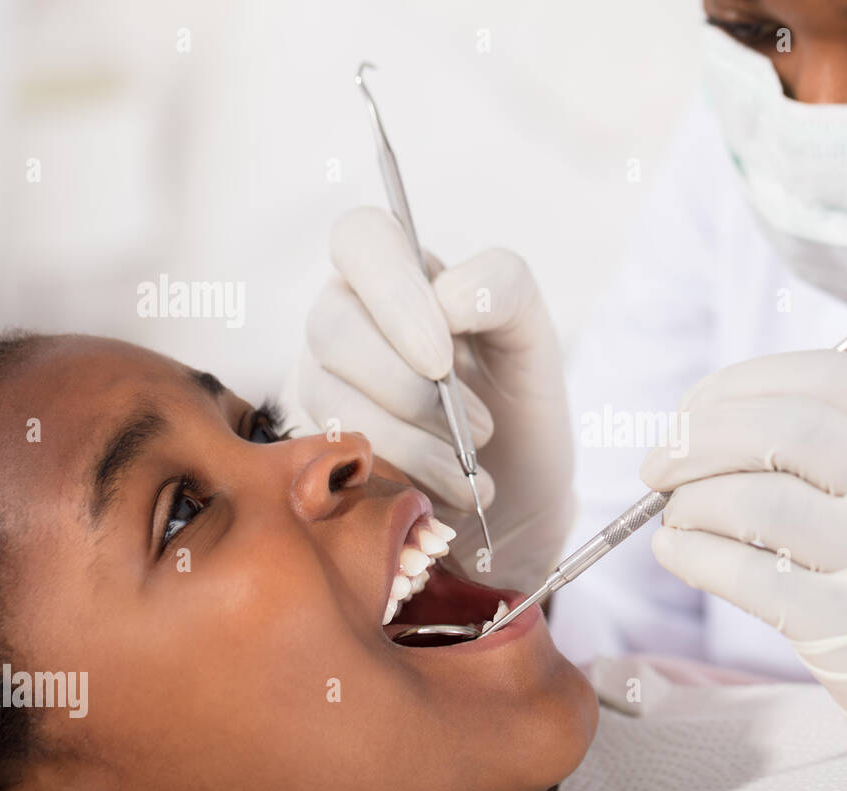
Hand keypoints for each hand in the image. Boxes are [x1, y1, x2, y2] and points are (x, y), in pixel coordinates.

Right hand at [286, 207, 572, 591]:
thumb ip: (503, 287)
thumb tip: (446, 298)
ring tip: (472, 468)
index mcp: (397, 276)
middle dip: (409, 389)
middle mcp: (346, 322)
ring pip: (329, 396)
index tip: (442, 359)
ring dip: (414, 443)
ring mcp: (323, 386)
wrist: (519, 496)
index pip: (360, 238)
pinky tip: (451, 493)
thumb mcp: (532, 335)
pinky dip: (404, 480)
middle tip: (481, 427)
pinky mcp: (314, 451)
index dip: (394, 294)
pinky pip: (333, 458)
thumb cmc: (519, 405)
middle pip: (332, 327)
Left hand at [640, 350, 846, 790]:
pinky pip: (746, 575)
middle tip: (656, 462)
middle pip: (777, 427)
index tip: (697, 408)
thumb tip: (733, 427)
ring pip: (753, 497)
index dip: (741, 382)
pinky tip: (678, 553)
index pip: (825, 376)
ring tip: (674, 518)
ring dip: (688, 500)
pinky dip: (692, 553)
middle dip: (694, 435)